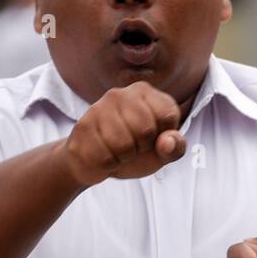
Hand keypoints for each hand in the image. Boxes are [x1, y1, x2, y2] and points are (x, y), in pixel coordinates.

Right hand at [62, 81, 184, 184]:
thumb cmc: (133, 152)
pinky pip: (104, 156)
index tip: (152, 138)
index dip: (163, 136)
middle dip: (141, 147)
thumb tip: (167, 143)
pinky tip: (103, 155)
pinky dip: (107, 164)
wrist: (92, 163)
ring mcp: (98, 108)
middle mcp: (120, 94)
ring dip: (123, 158)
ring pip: (123, 145)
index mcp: (145, 92)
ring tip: (117, 151)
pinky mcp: (82, 127)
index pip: (167, 115)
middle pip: (145, 130)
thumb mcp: (161, 152)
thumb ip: (175, 147)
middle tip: (132, 147)